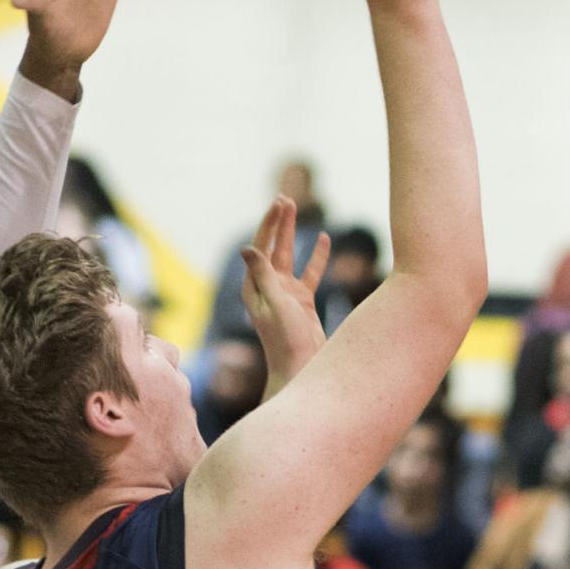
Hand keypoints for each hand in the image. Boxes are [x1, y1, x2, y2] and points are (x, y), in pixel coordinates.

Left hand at [239, 196, 329, 396]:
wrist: (301, 370)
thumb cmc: (285, 341)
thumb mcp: (275, 305)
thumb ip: (264, 275)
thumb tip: (247, 248)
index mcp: (255, 288)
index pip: (260, 248)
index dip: (269, 224)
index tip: (278, 204)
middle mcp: (268, 288)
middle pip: (273, 248)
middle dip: (278, 223)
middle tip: (285, 198)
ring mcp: (285, 295)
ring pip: (290, 257)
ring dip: (293, 234)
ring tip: (296, 209)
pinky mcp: (302, 302)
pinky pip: (310, 273)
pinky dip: (316, 257)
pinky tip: (323, 239)